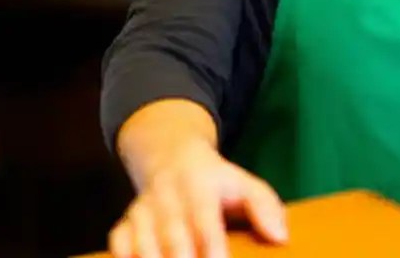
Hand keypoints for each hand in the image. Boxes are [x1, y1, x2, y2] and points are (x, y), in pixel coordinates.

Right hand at [109, 140, 286, 257]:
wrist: (171, 157)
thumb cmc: (217, 181)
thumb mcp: (245, 184)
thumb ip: (265, 207)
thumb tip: (281, 238)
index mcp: (200, 183)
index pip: (205, 216)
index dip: (210, 242)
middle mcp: (167, 195)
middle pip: (171, 233)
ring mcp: (142, 209)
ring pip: (141, 240)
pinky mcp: (125, 222)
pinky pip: (118, 242)